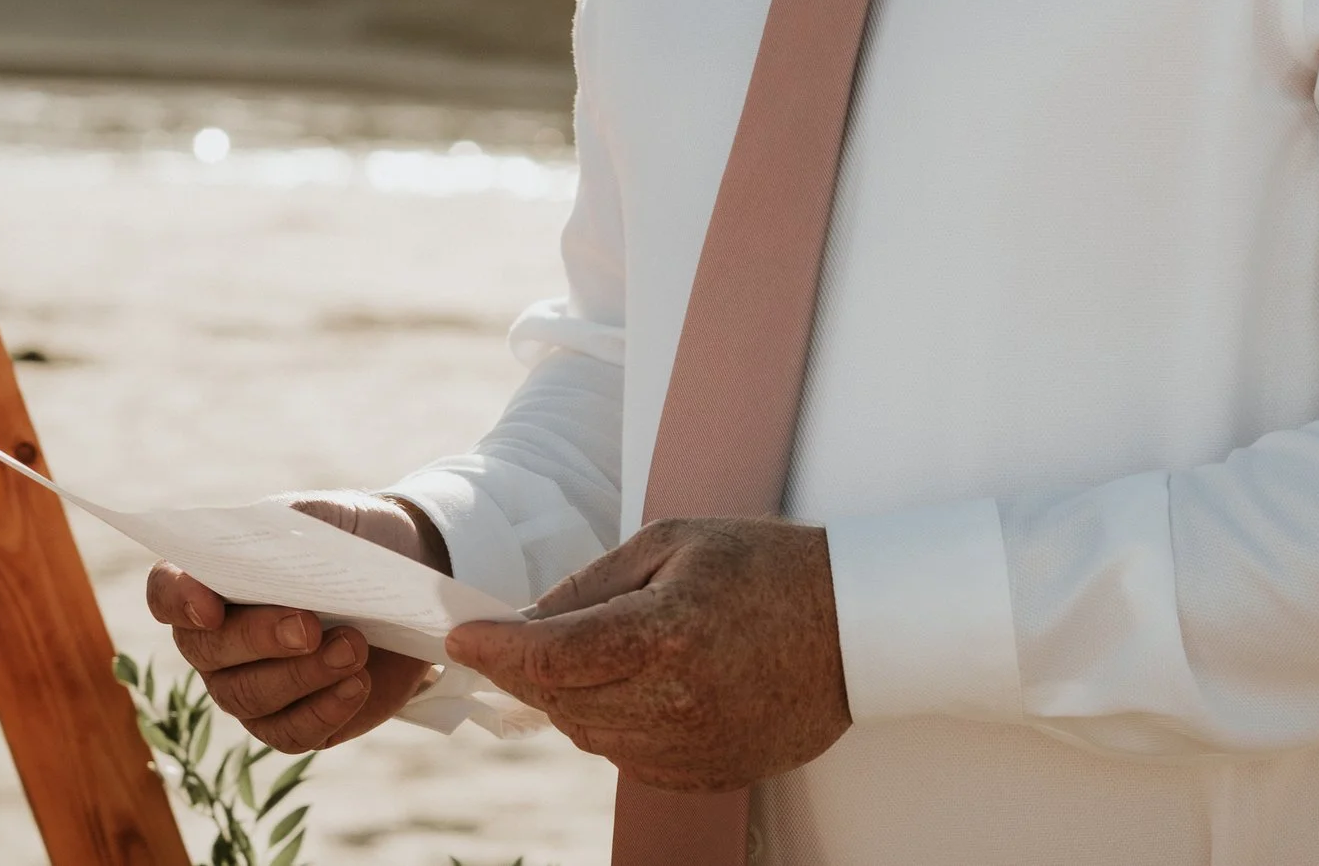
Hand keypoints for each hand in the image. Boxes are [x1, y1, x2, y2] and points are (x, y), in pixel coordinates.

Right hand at [143, 494, 445, 752]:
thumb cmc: (355, 542)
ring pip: (250, 697)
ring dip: (303, 675)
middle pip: (210, 652)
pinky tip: (357, 684)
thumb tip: (272, 557)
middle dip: (260, 639)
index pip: (167, 591)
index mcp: (214, 579)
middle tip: (309, 627)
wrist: (410, 580)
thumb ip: (294, 531)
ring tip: (354, 648)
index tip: (210, 608)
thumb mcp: (330, 519)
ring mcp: (249, 686)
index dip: (178, 601)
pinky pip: (291, 734)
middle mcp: (218, 640)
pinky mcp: (292, 721)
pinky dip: (324, 711)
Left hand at [445, 516, 849, 792]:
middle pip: (559, 700)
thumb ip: (591, 583)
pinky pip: (628, 758)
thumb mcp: (674, 542)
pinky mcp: (707, 775)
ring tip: (599, 650)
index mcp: (665, 634)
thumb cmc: (766, 567)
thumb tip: (527, 620)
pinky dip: (613, 723)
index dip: (496, 647)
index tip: (462, 635)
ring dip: (570, 696)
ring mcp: (693, 748)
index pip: (550, 655)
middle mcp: (675, 703)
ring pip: (587, 733)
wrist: (856, 626)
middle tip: (518, 636)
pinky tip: (638, 684)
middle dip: (527, 667)